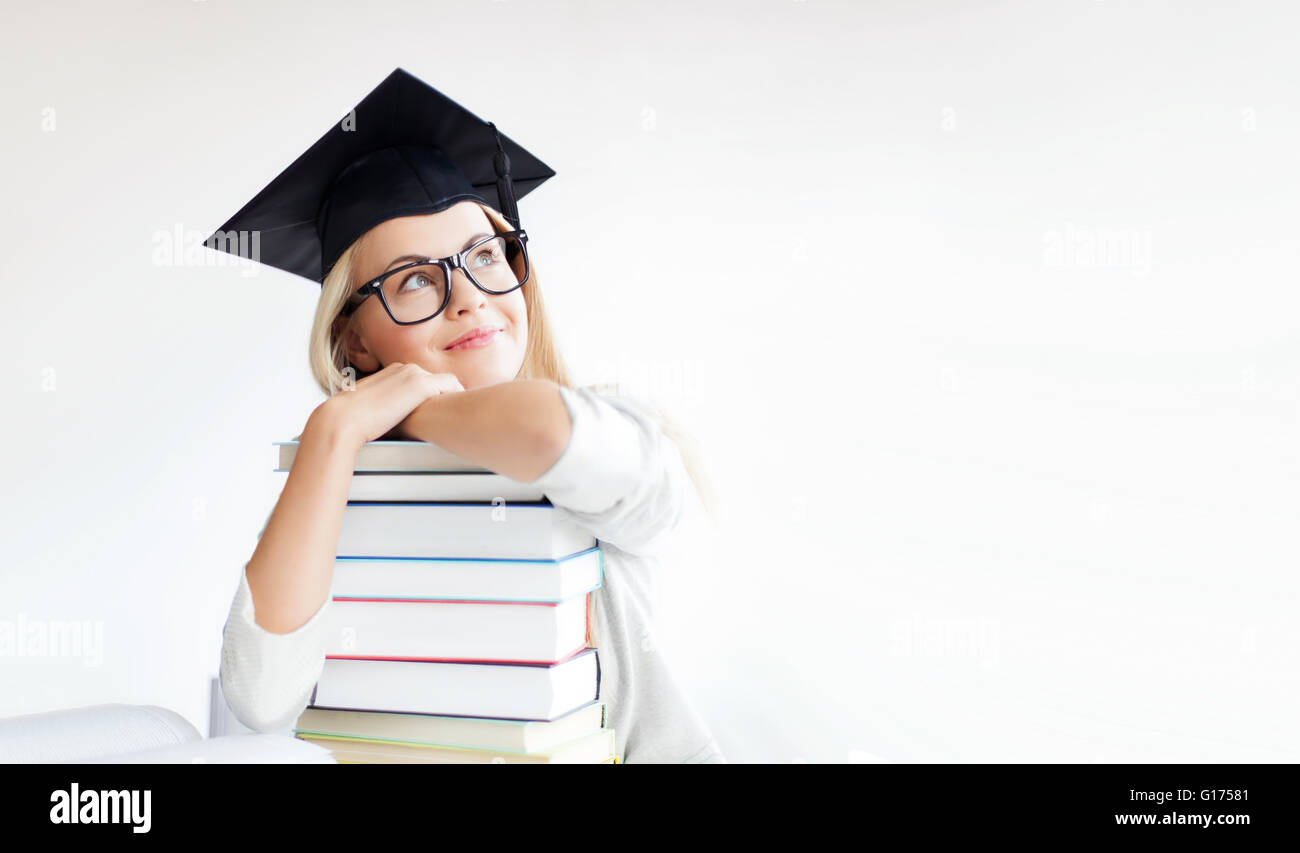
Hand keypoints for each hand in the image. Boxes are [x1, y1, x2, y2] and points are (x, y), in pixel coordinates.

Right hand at [305, 362, 463, 448]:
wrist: (342, 420)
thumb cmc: (352, 419)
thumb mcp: (371, 408)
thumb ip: (388, 407)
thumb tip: (392, 421)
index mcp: (393, 371)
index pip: (424, 380)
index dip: (435, 396)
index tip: (442, 411)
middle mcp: (405, 367)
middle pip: (438, 380)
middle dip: (447, 397)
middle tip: (456, 414)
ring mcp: (413, 374)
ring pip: (447, 383)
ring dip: (454, 398)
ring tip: (461, 415)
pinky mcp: (420, 385)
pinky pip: (452, 386)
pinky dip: (459, 397)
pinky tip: (460, 412)